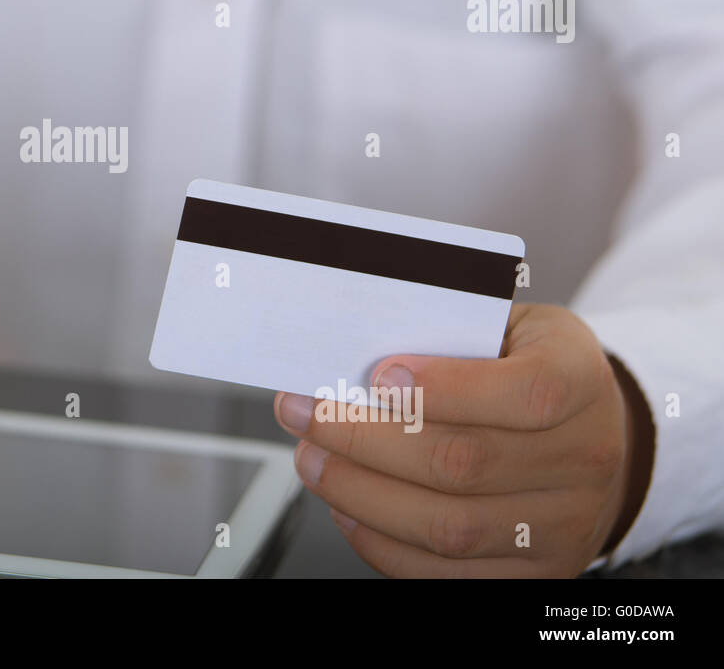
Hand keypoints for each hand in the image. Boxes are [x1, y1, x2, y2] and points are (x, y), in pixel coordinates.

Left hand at [274, 303, 649, 576]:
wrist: (594, 433)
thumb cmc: (531, 367)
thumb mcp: (509, 324)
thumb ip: (446, 331)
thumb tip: (356, 349)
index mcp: (581, 379)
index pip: (525, 393)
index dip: (444, 388)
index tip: (377, 376)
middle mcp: (583, 459)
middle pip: (463, 464)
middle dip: (363, 440)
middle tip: (305, 415)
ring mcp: (563, 524)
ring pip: (448, 527)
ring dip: (361, 494)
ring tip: (313, 460)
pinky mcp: (534, 571)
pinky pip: (447, 574)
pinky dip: (382, 542)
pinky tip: (347, 506)